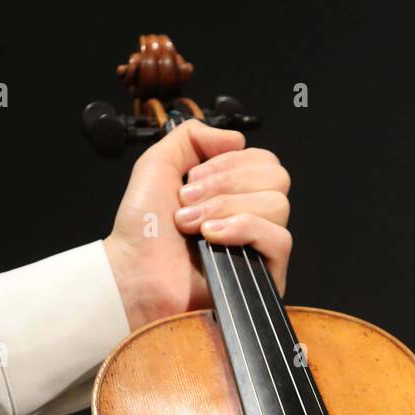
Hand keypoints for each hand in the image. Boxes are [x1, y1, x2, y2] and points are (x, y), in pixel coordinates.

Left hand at [103, 119, 291, 330]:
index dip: (229, 162)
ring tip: (193, 225)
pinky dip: (244, 229)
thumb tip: (237, 138)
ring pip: (278, 205)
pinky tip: (211, 237)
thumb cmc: (142, 231)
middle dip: (227, 183)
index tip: (192, 179)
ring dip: (228, 207)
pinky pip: (279, 239)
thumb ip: (193, 136)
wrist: (135, 274)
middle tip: (188, 202)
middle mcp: (251, 218)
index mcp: (233, 193)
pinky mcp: (265, 277)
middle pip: (276, 178)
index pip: (264, 161)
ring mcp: (260, 249)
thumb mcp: (158, 164)